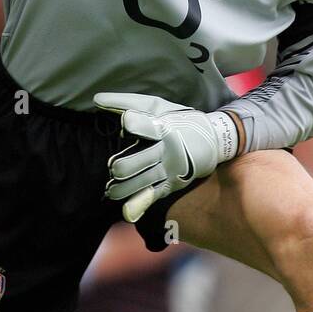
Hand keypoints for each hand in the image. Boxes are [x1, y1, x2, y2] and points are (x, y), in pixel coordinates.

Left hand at [94, 91, 238, 222]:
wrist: (215, 137)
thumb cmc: (179, 119)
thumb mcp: (157, 106)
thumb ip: (126, 102)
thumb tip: (97, 99)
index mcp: (163, 127)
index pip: (147, 126)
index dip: (135, 124)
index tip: (126, 123)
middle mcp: (166, 150)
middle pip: (139, 161)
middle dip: (122, 166)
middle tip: (114, 167)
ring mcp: (170, 169)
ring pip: (143, 181)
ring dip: (124, 188)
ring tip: (111, 190)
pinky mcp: (172, 183)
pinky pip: (154, 195)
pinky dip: (139, 205)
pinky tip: (127, 212)